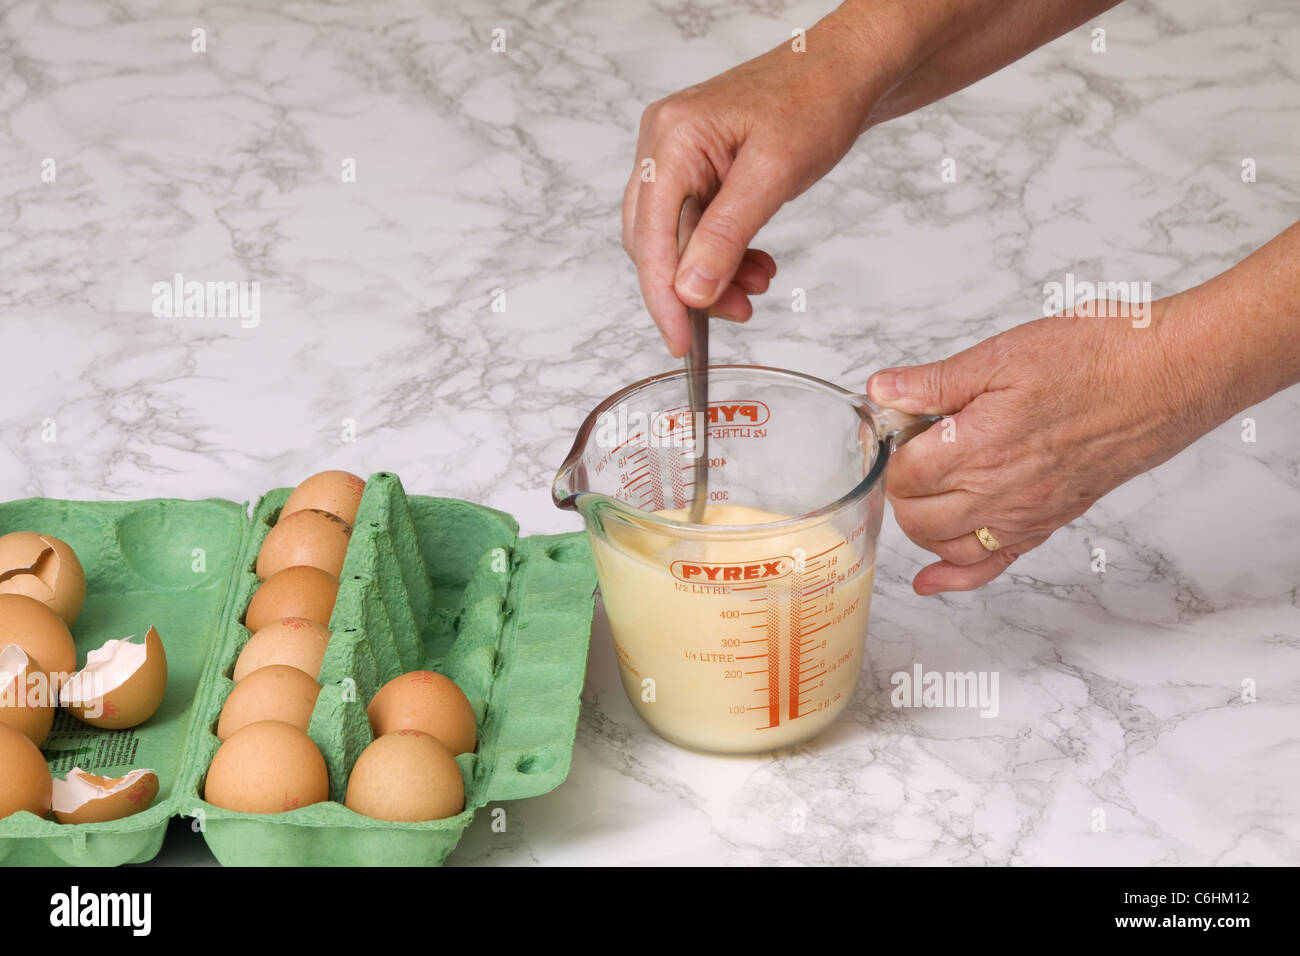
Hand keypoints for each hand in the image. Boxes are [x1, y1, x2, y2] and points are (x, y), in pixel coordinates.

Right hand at [623, 14, 889, 354]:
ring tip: (756, 286)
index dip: (664, 297)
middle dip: (691, 288)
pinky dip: (720, 255)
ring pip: (673, 240)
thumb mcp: (774, 174)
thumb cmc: (816, 100)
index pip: (651, 236)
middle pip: (653, 242)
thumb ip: (727, 236)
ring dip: (709, 274)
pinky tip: (753, 265)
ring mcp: (675, 155)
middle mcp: (662, 145)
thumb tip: (690, 292)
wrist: (845, 69)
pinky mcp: (696, 168)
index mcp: (672, 139)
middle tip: (736, 313)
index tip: (682, 342)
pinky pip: (693, 227)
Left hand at [866, 302, 1222, 593]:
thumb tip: (883, 391)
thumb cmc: (1097, 357)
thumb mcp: (1002, 355)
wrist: (1168, 376)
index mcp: (978, 447)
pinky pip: (991, 566)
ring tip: (927, 486)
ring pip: (944, 545)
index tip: (898, 426)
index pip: (902, 473)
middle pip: (915, 514)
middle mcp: (998, 492)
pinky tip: (930, 580)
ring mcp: (1024, 514)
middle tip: (913, 448)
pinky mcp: (1049, 522)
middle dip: (902, 484)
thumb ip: (934, 382)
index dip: (891, 448)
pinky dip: (955, 577)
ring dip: (922, 522)